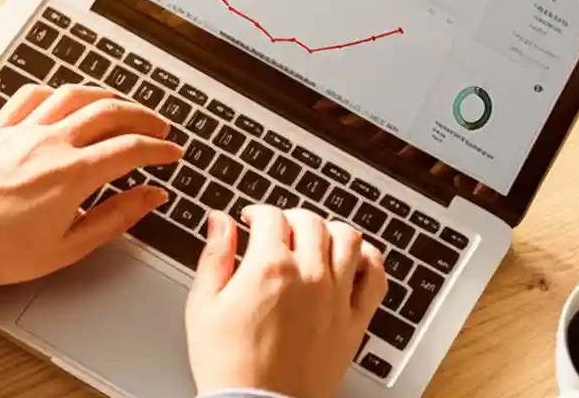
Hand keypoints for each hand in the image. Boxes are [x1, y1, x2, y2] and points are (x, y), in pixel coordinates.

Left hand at [0, 84, 181, 285]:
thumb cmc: (3, 251)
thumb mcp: (70, 246)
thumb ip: (118, 216)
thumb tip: (151, 196)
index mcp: (73, 174)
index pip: (131, 148)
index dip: (159, 148)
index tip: (172, 152)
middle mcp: (51, 143)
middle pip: (111, 112)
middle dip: (144, 116)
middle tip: (159, 126)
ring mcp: (24, 131)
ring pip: (75, 95)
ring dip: (107, 96)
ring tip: (122, 105)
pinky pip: (31, 96)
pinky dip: (56, 92)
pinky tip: (66, 99)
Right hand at [186, 205, 386, 397]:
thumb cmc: (229, 365)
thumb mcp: (203, 306)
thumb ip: (214, 256)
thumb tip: (219, 222)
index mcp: (269, 268)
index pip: (272, 216)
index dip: (258, 212)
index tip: (252, 220)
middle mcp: (309, 276)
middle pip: (311, 221)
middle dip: (291, 218)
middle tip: (280, 229)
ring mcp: (336, 297)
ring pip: (348, 238)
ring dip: (330, 230)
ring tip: (316, 239)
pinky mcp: (354, 320)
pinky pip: (375, 276)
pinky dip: (368, 259)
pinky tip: (354, 260)